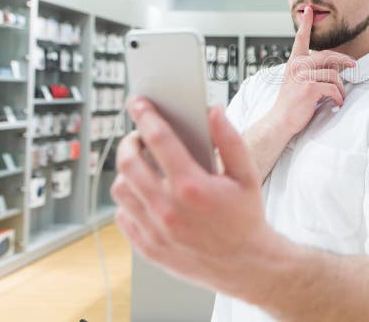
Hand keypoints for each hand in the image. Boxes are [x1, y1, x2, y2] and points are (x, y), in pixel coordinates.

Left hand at [111, 97, 281, 298]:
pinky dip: (128, 200)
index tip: (139, 103)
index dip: (146, 116)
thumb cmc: (246, 217)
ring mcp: (155, 230)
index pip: (159, 140)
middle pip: (129, 163)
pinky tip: (143, 193)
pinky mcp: (148, 247)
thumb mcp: (247, 175)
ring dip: (125, 171)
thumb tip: (213, 112)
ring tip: (139, 164)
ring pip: (120, 189)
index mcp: (193, 186)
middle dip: (129, 141)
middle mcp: (169, 209)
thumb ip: (230, 140)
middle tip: (137, 136)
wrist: (246, 265)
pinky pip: (122, 215)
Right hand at [269, 5, 355, 137]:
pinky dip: (338, 97)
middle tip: (354, 65)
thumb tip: (332, 68)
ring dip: (340, 88)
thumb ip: (309, 71)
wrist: (280, 121)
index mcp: (294, 62)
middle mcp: (297, 65)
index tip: (308, 10)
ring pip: (334, 75)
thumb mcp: (297, 82)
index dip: (305, 24)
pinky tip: (336, 104)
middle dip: (344, 60)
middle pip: (328, 56)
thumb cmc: (291, 104)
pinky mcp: (309, 88)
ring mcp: (303, 76)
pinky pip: (333, 88)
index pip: (300, 39)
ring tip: (339, 98)